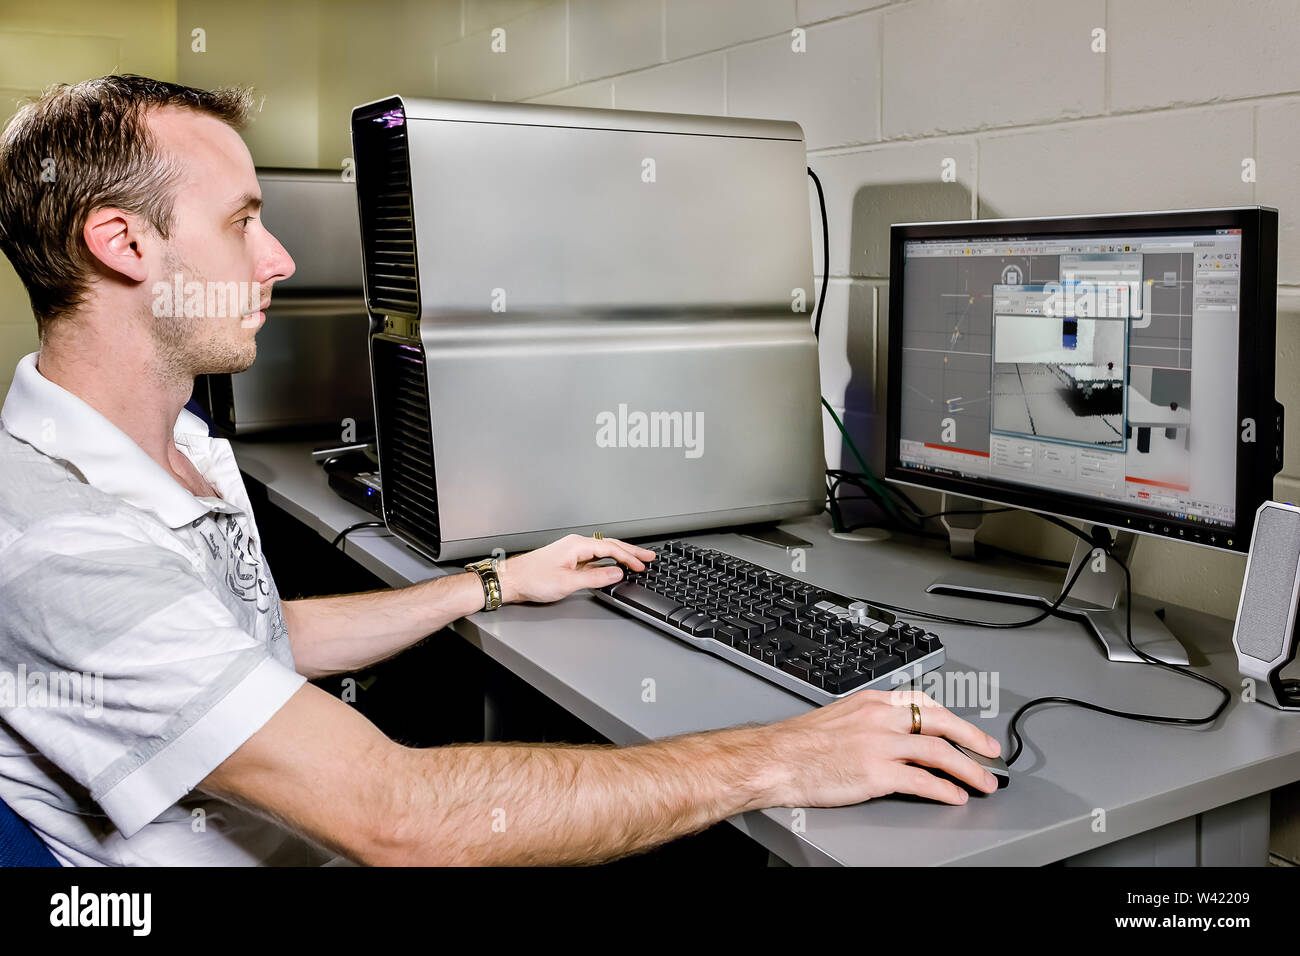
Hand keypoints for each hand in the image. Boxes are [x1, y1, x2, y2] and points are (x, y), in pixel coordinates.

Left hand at [498, 534, 655, 604]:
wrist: (512, 580)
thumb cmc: (532, 579)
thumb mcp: (567, 582)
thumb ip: (595, 578)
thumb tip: (616, 573)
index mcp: (577, 545)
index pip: (611, 548)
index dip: (629, 557)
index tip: (642, 565)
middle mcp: (575, 544)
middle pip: (610, 545)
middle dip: (631, 551)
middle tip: (649, 557)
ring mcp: (572, 551)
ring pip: (603, 550)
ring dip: (622, 554)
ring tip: (638, 559)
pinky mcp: (568, 559)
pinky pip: (595, 556)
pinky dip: (609, 560)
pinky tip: (614, 566)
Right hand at [760, 688, 1001, 806]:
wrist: (773, 759)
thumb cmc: (797, 744)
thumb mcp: (838, 719)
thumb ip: (867, 723)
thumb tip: (890, 738)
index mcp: (871, 702)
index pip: (922, 703)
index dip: (951, 718)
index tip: (965, 730)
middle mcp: (879, 718)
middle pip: (939, 721)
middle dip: (971, 737)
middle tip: (990, 752)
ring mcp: (878, 744)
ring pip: (938, 750)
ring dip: (967, 768)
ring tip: (983, 782)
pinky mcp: (875, 773)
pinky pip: (921, 780)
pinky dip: (943, 788)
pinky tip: (955, 796)